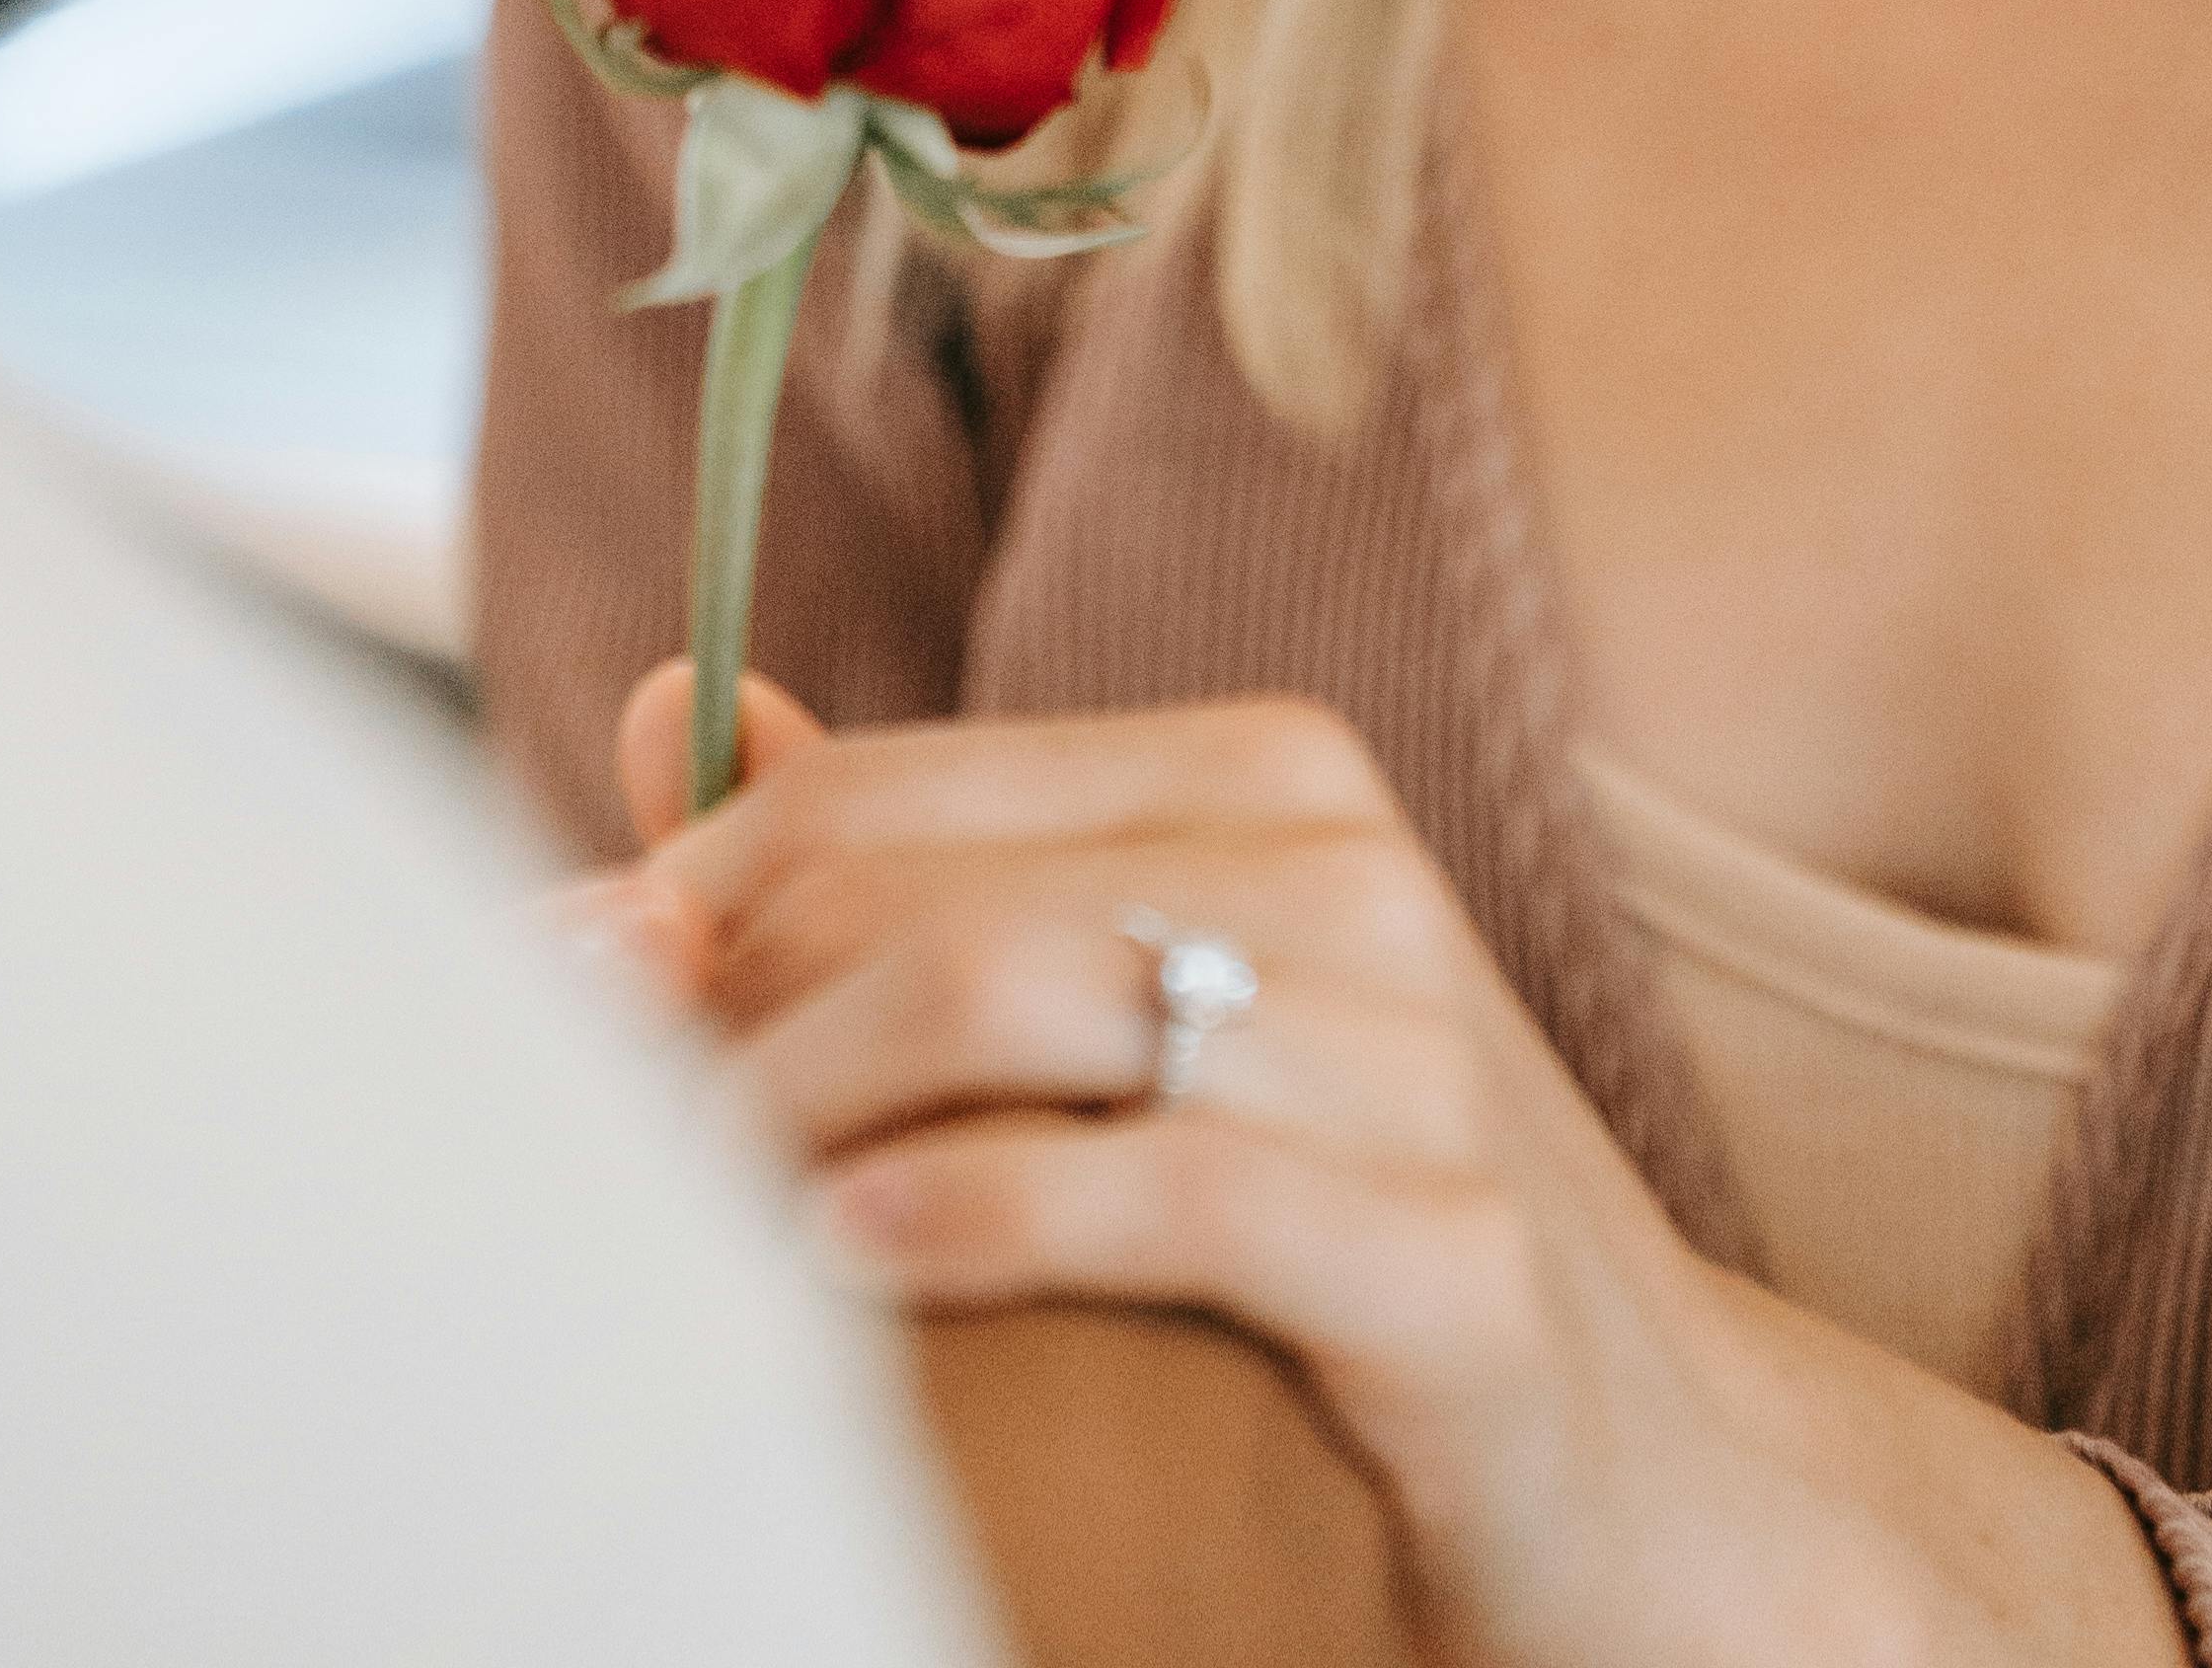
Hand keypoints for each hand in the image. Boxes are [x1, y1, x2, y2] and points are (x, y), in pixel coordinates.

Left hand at [608, 672, 2175, 1667]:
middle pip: (930, 890)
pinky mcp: (1461, 1257)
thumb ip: (917, 878)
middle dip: (718, 1010)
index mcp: (1267, 780)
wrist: (1668, 1497)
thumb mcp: (1139, 1040)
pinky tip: (848, 1266)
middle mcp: (1351, 876)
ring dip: (804, 1111)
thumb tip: (661, 714)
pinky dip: (968, 1217)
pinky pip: (1166, 1190)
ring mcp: (1422, 1056)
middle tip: (575, 1136)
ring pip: (1023, 1004)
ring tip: (685, 1222)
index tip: (544, 997)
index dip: (689, 893)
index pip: (892, 792)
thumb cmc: (1352, 1250)